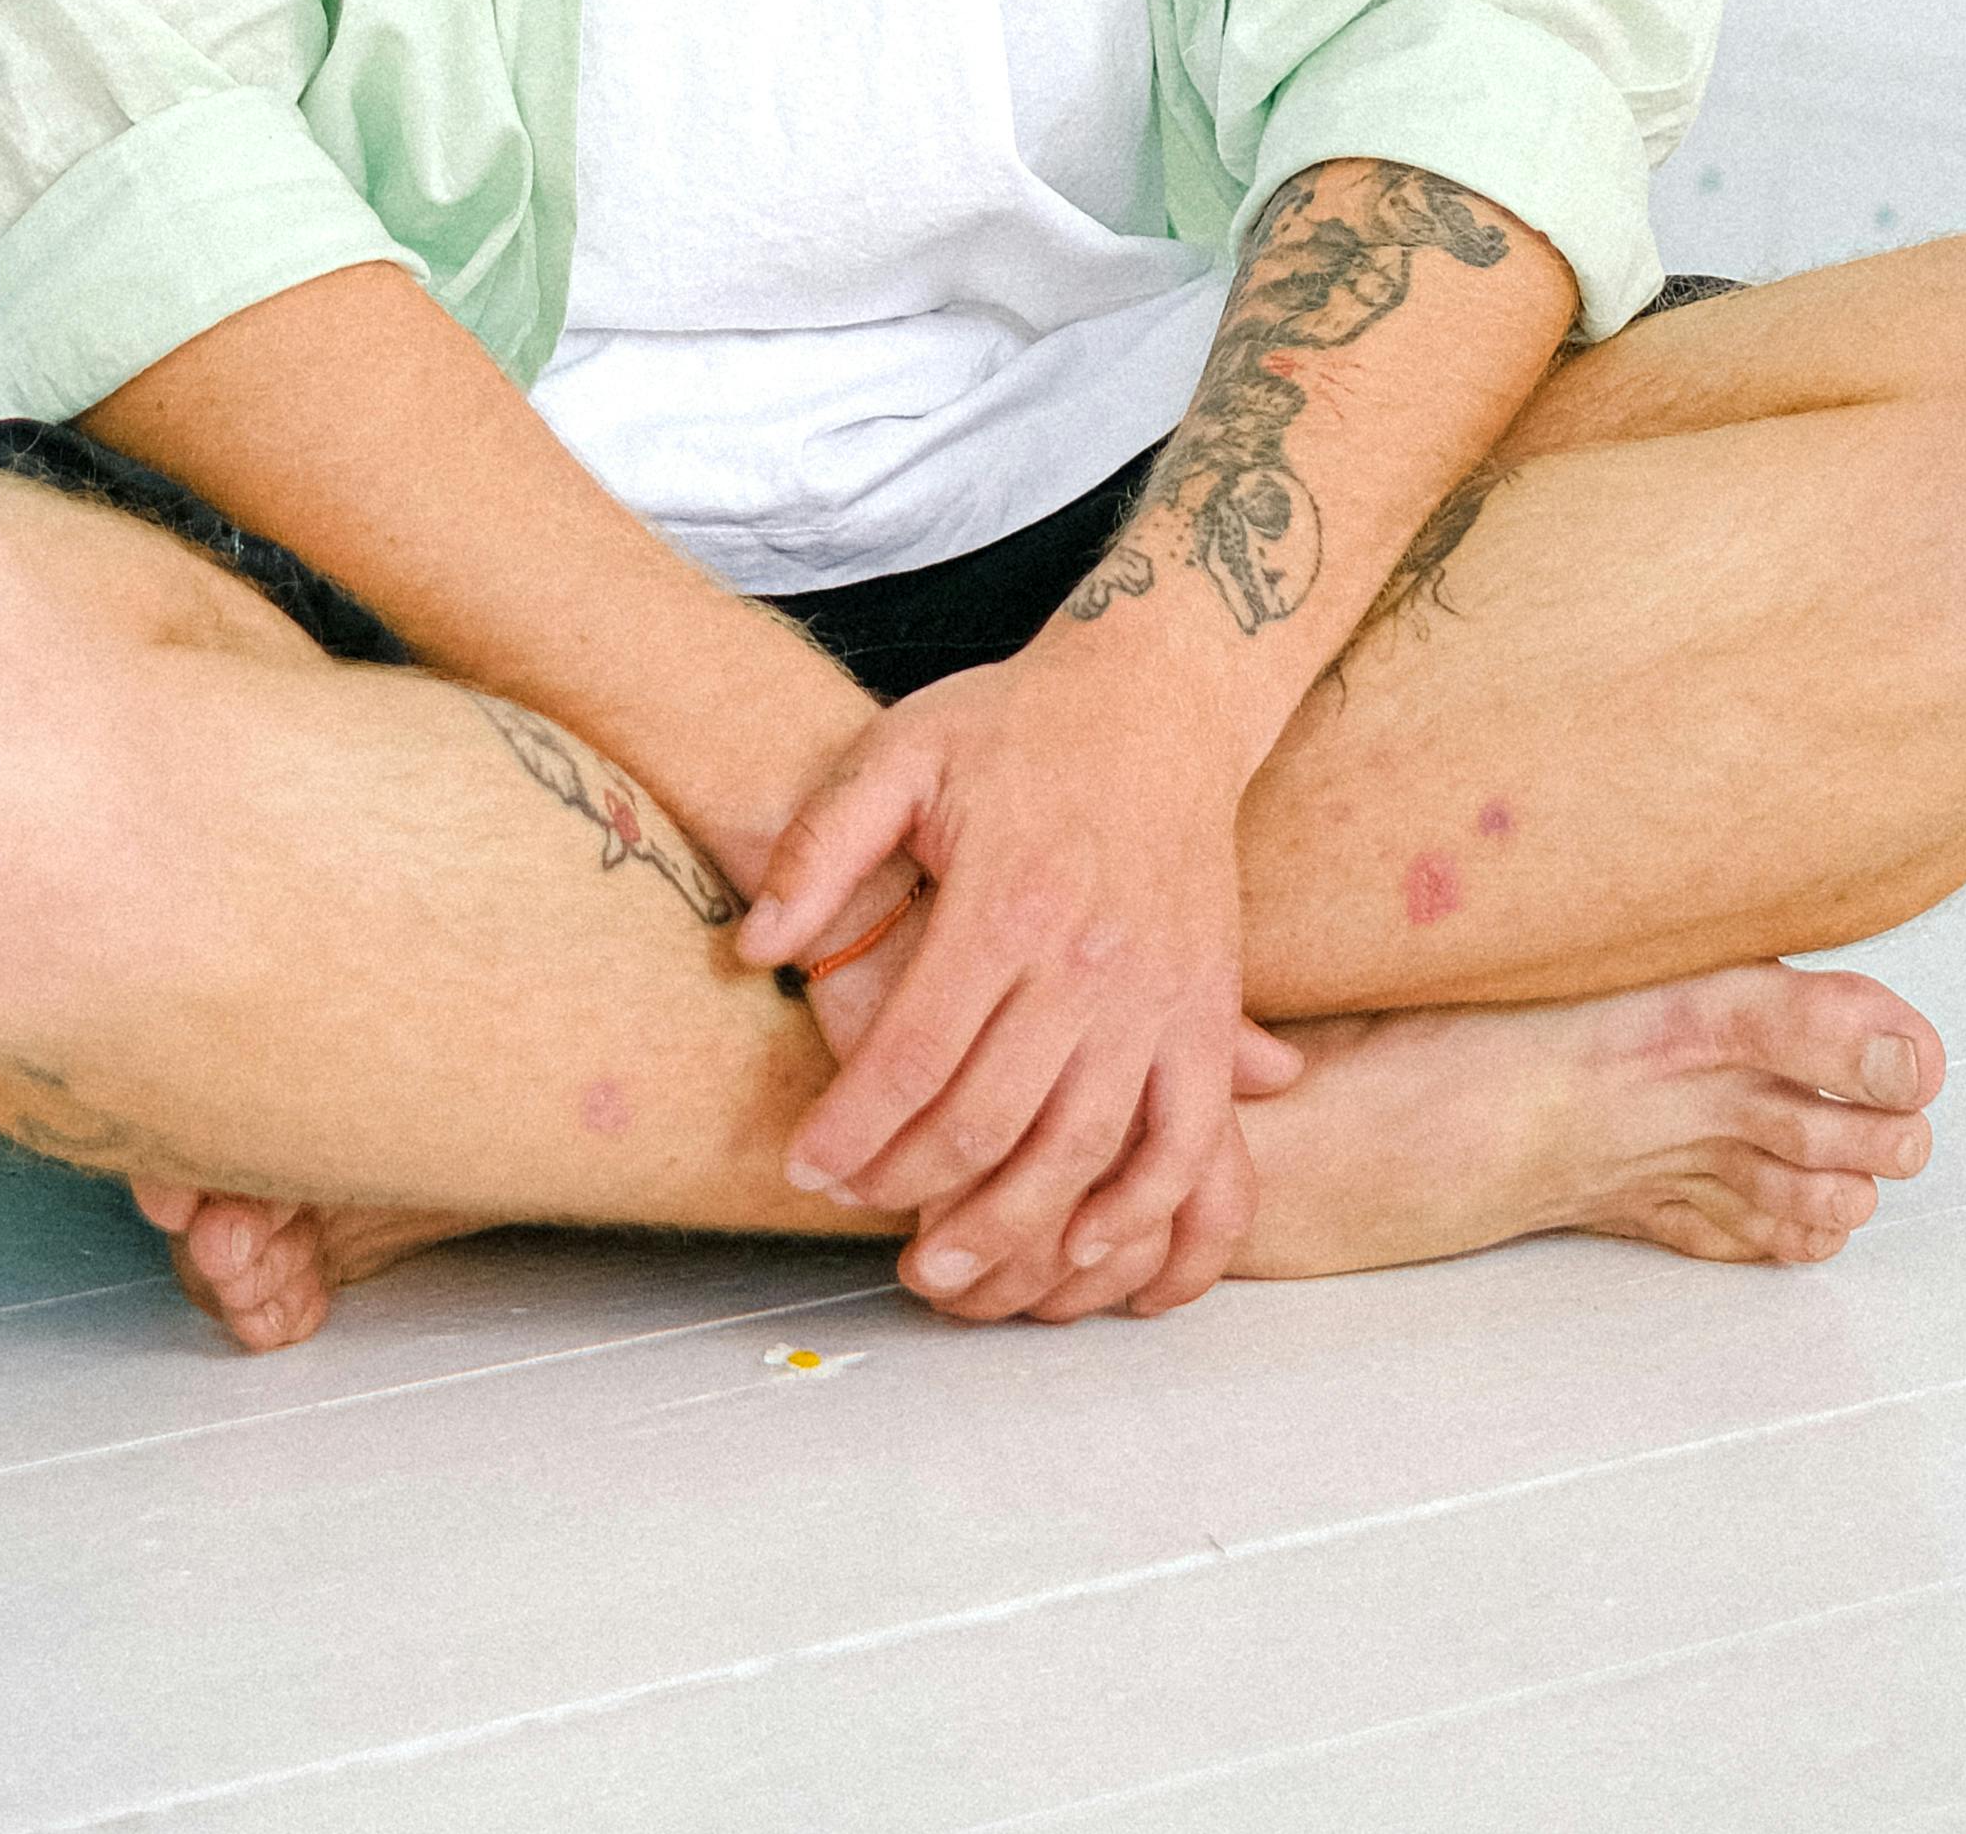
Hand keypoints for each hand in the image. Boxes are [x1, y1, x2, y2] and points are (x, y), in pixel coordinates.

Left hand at [734, 657, 1301, 1324]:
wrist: (1158, 695)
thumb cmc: (1017, 723)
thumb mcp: (899, 750)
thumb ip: (819, 848)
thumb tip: (755, 950)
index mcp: (1005, 901)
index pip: (912, 1056)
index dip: (851, 1130)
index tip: (806, 1169)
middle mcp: (1087, 960)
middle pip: (989, 1120)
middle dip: (911, 1192)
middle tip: (861, 1224)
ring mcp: (1159, 994)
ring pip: (1084, 1151)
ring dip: (1012, 1230)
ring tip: (947, 1269)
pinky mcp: (1210, 1011)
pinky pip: (1189, 1140)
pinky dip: (1143, 1210)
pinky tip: (1087, 1248)